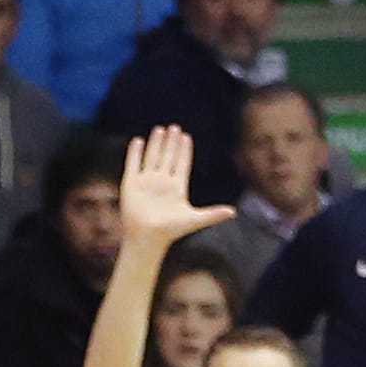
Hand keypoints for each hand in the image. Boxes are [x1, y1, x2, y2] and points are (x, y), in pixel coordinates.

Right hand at [119, 127, 233, 247]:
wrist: (147, 239)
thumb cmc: (170, 231)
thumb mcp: (195, 220)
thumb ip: (213, 214)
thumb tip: (233, 212)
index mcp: (177, 188)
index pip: (182, 164)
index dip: (184, 150)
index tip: (186, 137)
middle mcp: (162, 183)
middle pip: (168, 157)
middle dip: (171, 143)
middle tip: (174, 127)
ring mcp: (146, 182)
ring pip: (152, 157)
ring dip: (156, 144)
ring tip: (160, 129)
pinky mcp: (131, 184)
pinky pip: (133, 164)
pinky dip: (135, 153)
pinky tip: (138, 140)